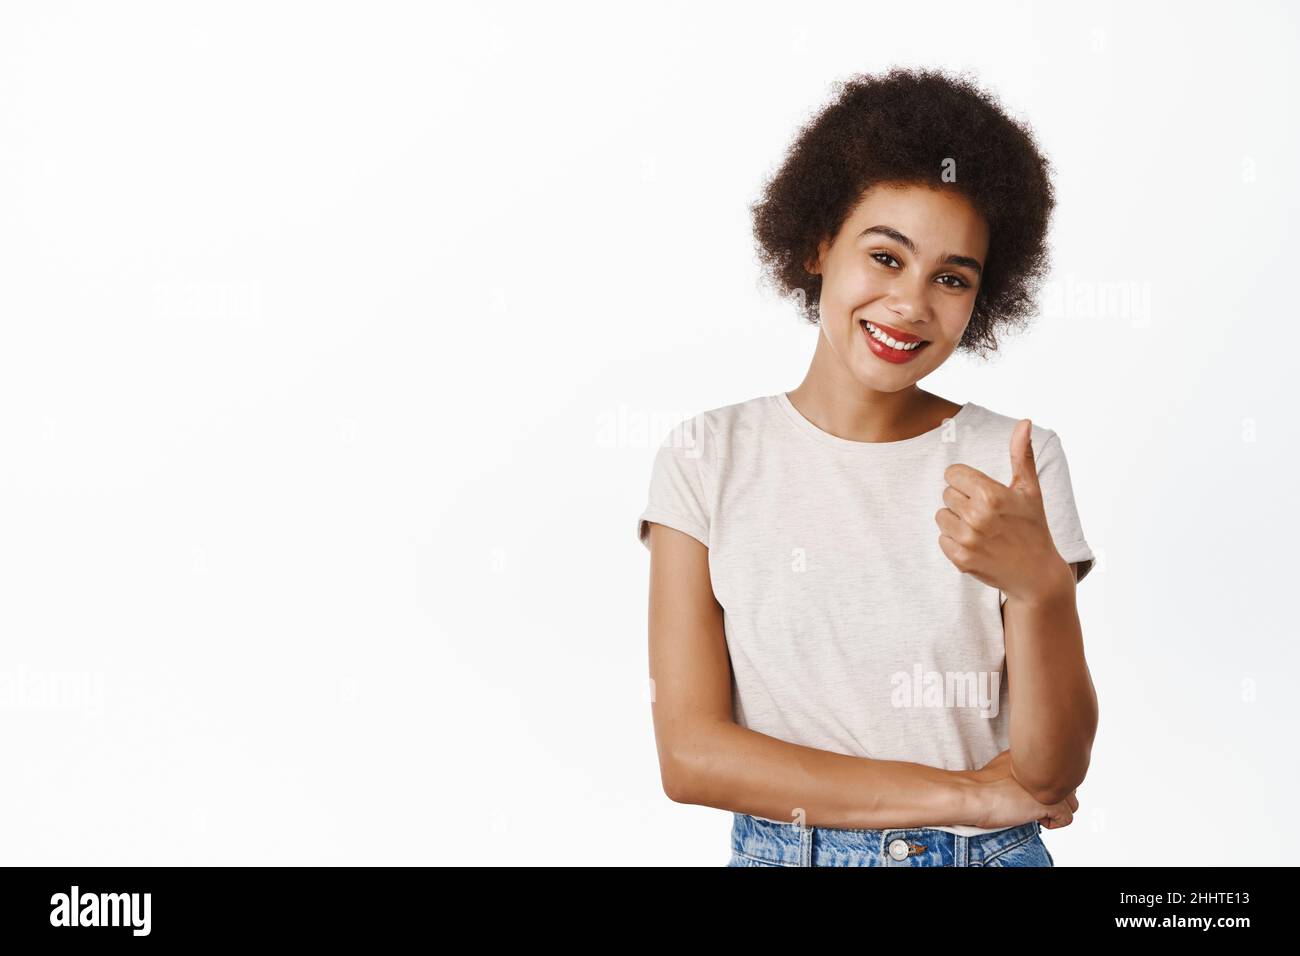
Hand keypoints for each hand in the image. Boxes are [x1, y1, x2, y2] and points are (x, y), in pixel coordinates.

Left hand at [935, 419, 1071, 604]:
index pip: (952, 473)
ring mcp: (968, 540)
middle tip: (986, 513)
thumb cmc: (1033, 527)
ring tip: (980, 528)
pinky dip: (955, 540)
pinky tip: (976, 544)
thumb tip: (1023, 422)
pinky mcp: (960, 559)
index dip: (965, 480)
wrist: (1036, 575)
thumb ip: (1021, 454)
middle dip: (963, 500)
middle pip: (947, 494)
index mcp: (992, 495)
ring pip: (941, 515)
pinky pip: (941, 538)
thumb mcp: (1030, 490)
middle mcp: (977, 517)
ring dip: (956, 520)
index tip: (981, 490)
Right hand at [969, 749, 1078, 828]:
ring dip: (1057, 809)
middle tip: (1033, 802)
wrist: (973, 794)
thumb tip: (1027, 780)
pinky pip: (1068, 818)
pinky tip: (1035, 819)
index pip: (1057, 768)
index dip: (1047, 783)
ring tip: (1035, 811)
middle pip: (1068, 783)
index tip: (1032, 791)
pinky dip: (1054, 824)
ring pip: (1072, 802)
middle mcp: (1046, 766)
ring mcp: (1050, 785)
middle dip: (1056, 796)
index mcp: (1033, 755)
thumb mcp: (1003, 765)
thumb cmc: (980, 785)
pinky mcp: (1051, 803)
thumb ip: (1021, 768)